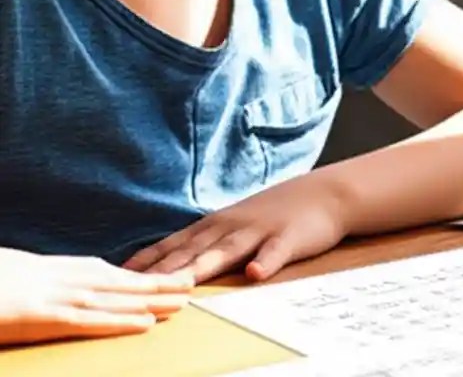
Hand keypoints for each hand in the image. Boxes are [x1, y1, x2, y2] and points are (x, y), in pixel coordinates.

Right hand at [0, 250, 192, 346]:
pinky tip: (147, 324)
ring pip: (120, 300)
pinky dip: (123, 321)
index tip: (173, 275)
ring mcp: (65, 298)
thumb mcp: (30, 273)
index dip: (148, 275)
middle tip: (194, 286)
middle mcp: (73, 280)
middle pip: (127, 283)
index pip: (117, 272)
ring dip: (154, 302)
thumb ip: (57, 279)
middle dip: (162, 285)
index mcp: (68, 268)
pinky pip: (95, 321)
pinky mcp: (52, 318)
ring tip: (184, 303)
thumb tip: (71, 284)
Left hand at [123, 173, 349, 283]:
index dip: (146, 261)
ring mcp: (260, 232)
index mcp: (216, 225)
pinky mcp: (289, 239)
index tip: (116, 277)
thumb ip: (207, 241)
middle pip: (192, 252)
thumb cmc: (277, 213)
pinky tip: (255, 274)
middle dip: (163, 271)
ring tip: (183, 285)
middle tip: (137, 289)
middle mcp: (231, 227)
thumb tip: (170, 260)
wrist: (325, 194)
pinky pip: (276, 252)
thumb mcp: (237, 222)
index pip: (173, 244)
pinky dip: (265, 262)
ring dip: (203, 268)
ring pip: (227, 252)